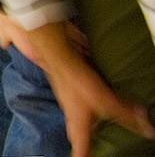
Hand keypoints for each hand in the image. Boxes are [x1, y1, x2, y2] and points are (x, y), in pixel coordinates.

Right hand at [4, 15, 152, 156]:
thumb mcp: (107, 101)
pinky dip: (87, 114)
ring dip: (85, 129)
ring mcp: (69, 105)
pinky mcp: (70, 93)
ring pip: (77, 123)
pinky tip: (95, 108)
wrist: (59, 58)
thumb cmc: (78, 82)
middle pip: (76, 137)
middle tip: (89, 150)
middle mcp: (71, 118)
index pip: (80, 149)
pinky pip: (79, 110)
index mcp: (78, 126)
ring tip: (96, 132)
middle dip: (82, 145)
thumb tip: (149, 130)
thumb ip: (127, 115)